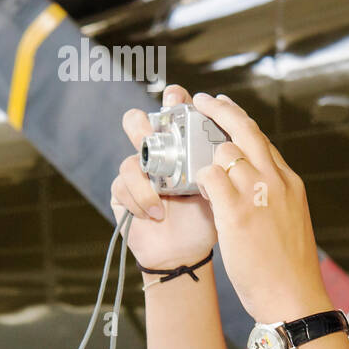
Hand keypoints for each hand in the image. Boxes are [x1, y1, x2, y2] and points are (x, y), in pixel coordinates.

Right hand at [112, 84, 216, 270]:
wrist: (187, 252)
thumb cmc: (206, 216)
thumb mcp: (219, 189)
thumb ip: (219, 166)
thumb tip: (226, 145)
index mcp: (182, 145)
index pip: (174, 111)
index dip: (173, 98)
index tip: (177, 96)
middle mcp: (157, 153)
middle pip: (138, 123)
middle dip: (141, 126)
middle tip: (150, 134)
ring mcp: (137, 172)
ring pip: (130, 160)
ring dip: (145, 181)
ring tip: (161, 200)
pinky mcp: (122, 192)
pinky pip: (122, 186)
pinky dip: (140, 201)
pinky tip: (156, 215)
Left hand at [191, 93, 330, 322]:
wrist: (295, 299)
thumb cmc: (289, 269)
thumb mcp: (290, 221)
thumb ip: (274, 198)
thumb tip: (256, 186)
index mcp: (290, 183)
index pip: (262, 140)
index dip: (240, 122)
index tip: (225, 108)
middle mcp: (277, 181)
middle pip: (246, 130)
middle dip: (221, 110)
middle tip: (202, 101)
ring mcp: (258, 195)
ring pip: (225, 151)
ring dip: (205, 153)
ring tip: (191, 159)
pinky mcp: (237, 213)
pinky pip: (210, 177)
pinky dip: (199, 177)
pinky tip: (193, 186)